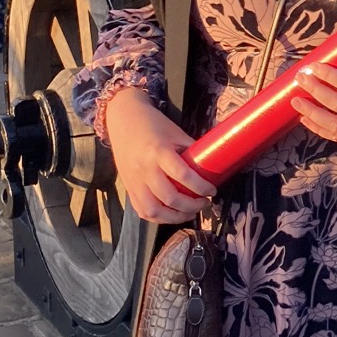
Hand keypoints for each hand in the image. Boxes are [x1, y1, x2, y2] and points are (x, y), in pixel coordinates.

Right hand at [102, 87, 212, 222]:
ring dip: (175, 217)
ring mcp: (134, 181)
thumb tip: (212, 167)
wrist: (123, 119)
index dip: (201, 187)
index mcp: (158, 152)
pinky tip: (171, 214)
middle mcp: (144, 169)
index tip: (212, 190)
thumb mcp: (176, 133)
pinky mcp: (128, 188)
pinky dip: (159, 218)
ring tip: (190, 213)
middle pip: (170, 198)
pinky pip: (142, 211)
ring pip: (154, 210)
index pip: (182, 175)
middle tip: (204, 203)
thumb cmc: (153, 124)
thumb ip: (191, 151)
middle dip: (192, 206)